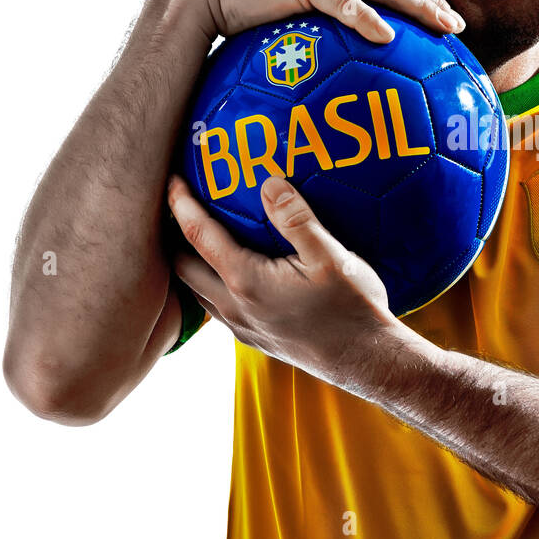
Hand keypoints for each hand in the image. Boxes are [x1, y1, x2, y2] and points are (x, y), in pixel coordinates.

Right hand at [159, 0, 464, 43]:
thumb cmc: (240, 8)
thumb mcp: (285, 14)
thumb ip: (313, 29)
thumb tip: (331, 69)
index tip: (447, 21)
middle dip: (432, 1)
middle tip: (460, 29)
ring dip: (418, 6)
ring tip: (445, 28)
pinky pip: (341, 1)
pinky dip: (367, 17)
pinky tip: (388, 36)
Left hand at [165, 172, 401, 381]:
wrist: (365, 360)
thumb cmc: (351, 308)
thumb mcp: (330, 256)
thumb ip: (296, 219)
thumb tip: (269, 183)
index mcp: (246, 281)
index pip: (198, 235)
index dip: (181, 203)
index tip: (173, 179)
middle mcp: (233, 307)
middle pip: (181, 266)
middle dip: (173, 235)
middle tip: (182, 206)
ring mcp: (241, 326)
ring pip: (195, 290)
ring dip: (190, 261)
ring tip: (201, 234)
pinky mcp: (253, 337)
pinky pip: (215, 305)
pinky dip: (209, 281)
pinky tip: (230, 269)